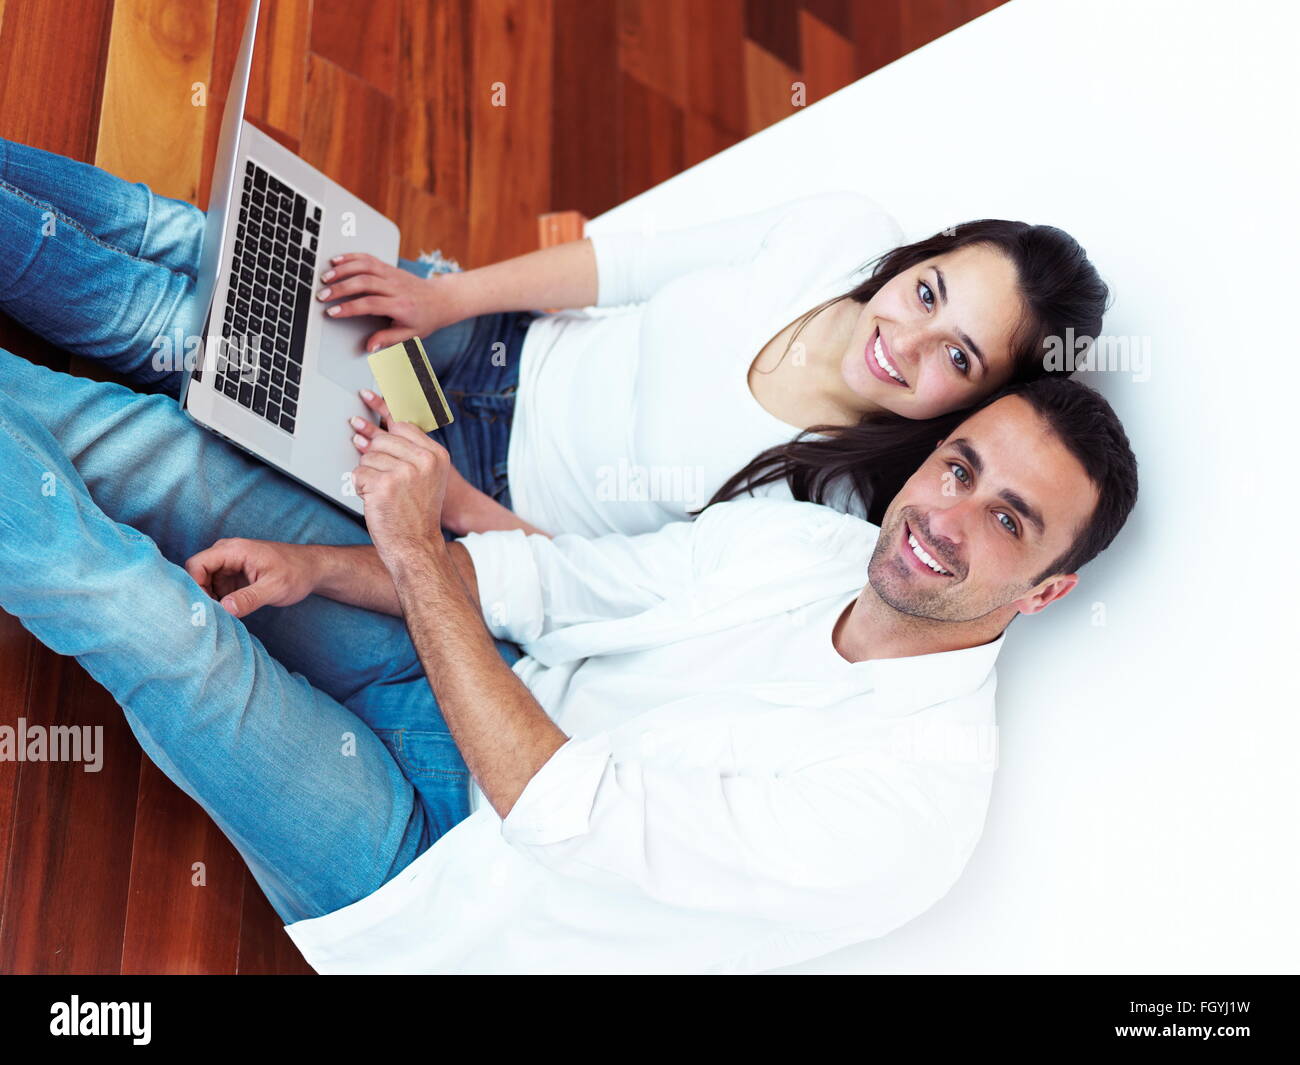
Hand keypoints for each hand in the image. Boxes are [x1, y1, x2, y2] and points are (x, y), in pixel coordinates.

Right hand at [185, 538, 319, 617]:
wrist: (313, 569)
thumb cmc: (297, 573)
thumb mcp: (275, 588)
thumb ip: (249, 598)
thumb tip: (224, 609)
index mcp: (234, 550)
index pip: (196, 564)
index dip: (194, 586)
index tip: (205, 607)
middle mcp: (227, 553)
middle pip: (197, 574)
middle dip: (200, 595)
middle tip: (211, 616)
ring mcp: (229, 564)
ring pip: (204, 583)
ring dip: (209, 600)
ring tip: (221, 617)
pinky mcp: (234, 576)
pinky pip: (215, 588)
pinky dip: (218, 601)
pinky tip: (227, 614)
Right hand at [315, 253, 469, 352]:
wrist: (442, 299)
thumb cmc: (425, 319)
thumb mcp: (411, 335)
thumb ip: (388, 339)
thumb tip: (369, 347)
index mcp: (401, 306)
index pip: (371, 304)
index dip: (350, 308)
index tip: (332, 312)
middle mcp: (396, 287)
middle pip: (364, 282)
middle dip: (340, 288)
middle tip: (322, 296)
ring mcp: (392, 274)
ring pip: (365, 266)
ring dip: (343, 270)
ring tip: (325, 278)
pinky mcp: (389, 267)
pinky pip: (369, 258)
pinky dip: (351, 257)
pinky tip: (336, 261)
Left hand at [349, 399, 449, 565]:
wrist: (417, 547)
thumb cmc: (416, 514)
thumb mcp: (423, 478)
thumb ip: (404, 452)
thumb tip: (364, 430)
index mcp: (436, 455)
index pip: (402, 424)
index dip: (381, 408)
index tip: (366, 393)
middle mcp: (424, 460)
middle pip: (382, 439)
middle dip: (373, 457)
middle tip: (381, 477)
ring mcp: (406, 472)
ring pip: (368, 457)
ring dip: (368, 476)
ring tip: (385, 495)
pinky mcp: (385, 484)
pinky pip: (359, 474)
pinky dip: (361, 489)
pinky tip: (376, 501)